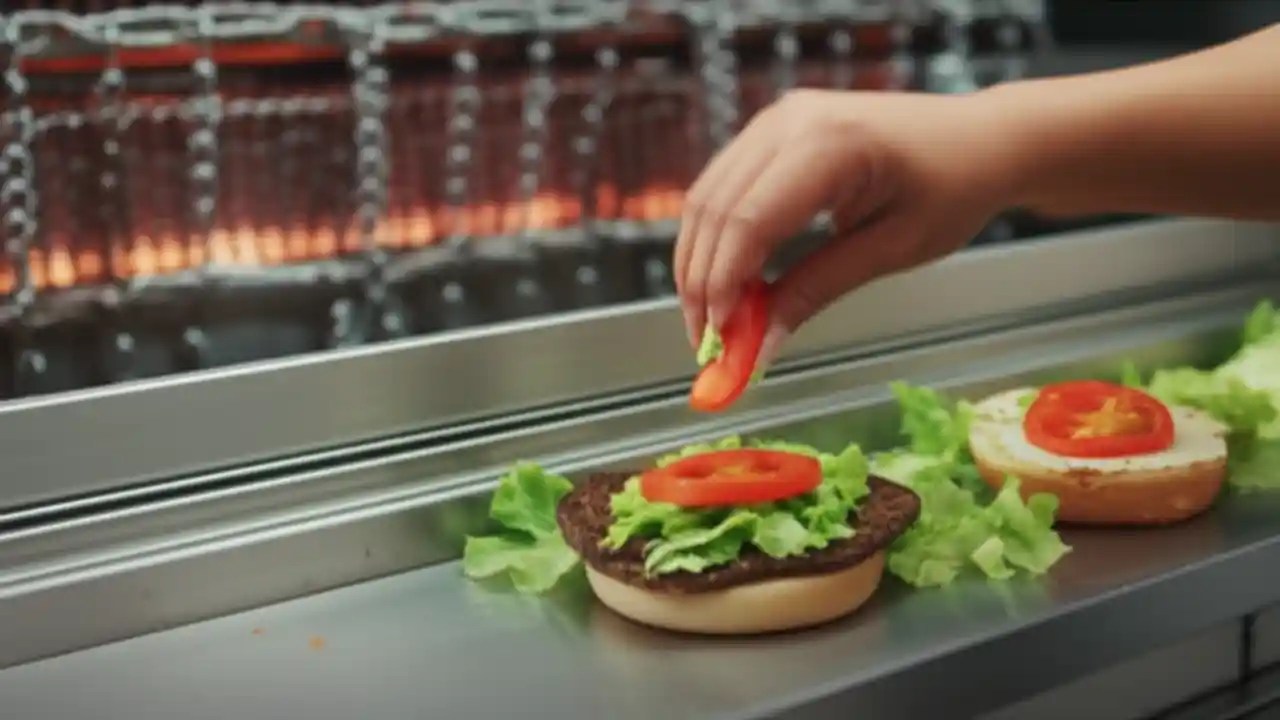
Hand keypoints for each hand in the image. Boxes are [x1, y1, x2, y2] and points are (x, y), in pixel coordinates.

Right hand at [673, 88, 1020, 364]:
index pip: (748, 222)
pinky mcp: (773, 129)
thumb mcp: (892, 250)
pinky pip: (723, 186)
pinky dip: (716, 238)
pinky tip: (726, 282)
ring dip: (699, 263)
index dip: (723, 286)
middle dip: (701, 283)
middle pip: (715, 210)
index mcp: (830, 144)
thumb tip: (759, 345)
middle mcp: (790, 120)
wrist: (981, 137)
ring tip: (712, 321)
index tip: (720, 341)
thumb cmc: (954, 188)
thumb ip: (817, 290)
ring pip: (706, 198)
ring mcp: (777, 118)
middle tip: (708, 345)